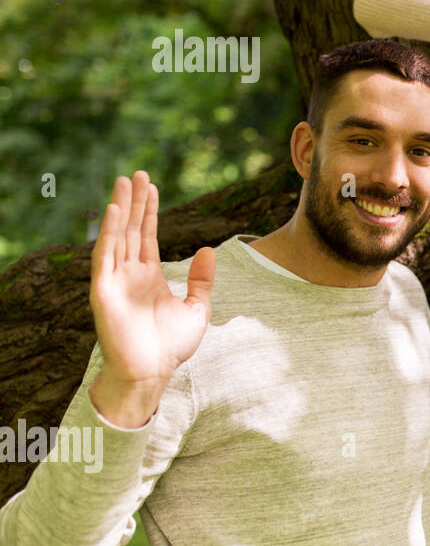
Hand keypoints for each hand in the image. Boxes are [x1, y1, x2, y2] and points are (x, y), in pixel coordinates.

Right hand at [88, 171, 214, 422]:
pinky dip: (107, 233)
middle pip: (130, 229)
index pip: (146, 236)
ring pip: (117, 236)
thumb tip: (210, 249)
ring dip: (120, 209)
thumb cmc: (170, 346)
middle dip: (134, 201)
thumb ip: (202, 279)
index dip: (149, 211)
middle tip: (137, 173)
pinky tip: (113, 211)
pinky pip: (104, 256)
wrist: (152, 373)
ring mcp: (114, 281)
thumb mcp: (196, 307)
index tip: (152, 186)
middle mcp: (129, 274)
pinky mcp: (103, 291)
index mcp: (148, 277)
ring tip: (124, 182)